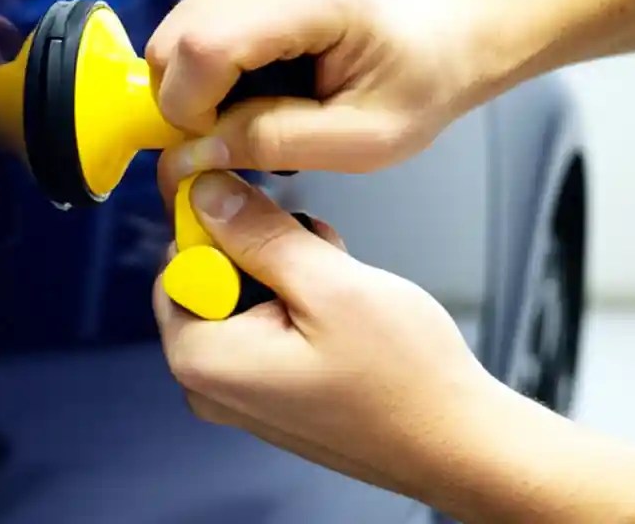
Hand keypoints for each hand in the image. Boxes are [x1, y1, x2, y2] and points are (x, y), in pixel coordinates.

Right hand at [146, 0, 492, 175]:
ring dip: (200, 87)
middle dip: (188, 105)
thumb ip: (274, 144)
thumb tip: (188, 157)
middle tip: (242, 138)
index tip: (225, 148)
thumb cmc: (419, 82)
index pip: (202, 48)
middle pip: (173, 42)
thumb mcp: (363, 140)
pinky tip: (259, 77)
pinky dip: (208, 67)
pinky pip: (189, 27)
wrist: (448, 27)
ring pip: (173, 38)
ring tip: (263, 104)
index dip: (192, 111)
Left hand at [153, 171, 504, 498]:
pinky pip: (263, 325)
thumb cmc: (403, 380)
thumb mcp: (329, 285)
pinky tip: (338, 301)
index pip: (176, 262)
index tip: (264, 211)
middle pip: (206, 278)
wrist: (458, 443)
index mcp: (203, 360)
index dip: (220, 227)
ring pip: (241, 296)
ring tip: (336, 280)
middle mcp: (209, 383)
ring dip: (285, 272)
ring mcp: (239, 391)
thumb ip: (258, 233)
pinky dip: (296, 301)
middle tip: (313, 251)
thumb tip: (206, 191)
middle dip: (259, 250)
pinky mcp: (270, 391)